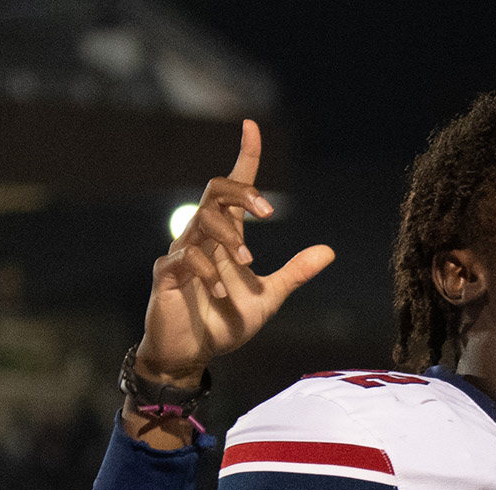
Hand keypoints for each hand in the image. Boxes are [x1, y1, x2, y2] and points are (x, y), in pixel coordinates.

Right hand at [136, 118, 334, 379]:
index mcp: (226, 237)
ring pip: (201, 221)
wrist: (192, 355)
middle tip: (268, 212)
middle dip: (243, 193)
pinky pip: (183, 258)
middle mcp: (202, 237)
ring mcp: (181, 253)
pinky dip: (207, 272)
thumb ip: (295, 273)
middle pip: (216, 192)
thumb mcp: (269, 297)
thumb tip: (329, 251)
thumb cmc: (224, 323)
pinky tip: (221, 292)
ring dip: (228, 239)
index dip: (245, 157)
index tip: (252, 127)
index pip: (233, 188)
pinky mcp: (166, 275)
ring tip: (246, 264)